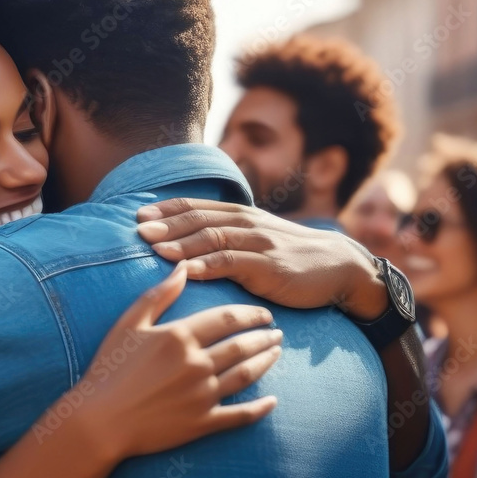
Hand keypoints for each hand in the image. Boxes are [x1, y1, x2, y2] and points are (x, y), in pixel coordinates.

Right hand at [77, 263, 280, 459]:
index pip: (227, 318)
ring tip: (276, 353)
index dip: (250, 314)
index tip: (264, 313)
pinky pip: (241, 415)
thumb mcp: (129, 324)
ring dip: (265, 362)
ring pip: (247, 375)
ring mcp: (203, 395)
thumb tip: (184, 266)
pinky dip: (260, 408)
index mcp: (181, 336)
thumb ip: (159, 295)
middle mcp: (198, 364)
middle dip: (264, 337)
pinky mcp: (202, 423)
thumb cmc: (110, 368)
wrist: (100, 420)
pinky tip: (273, 401)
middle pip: (242, 346)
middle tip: (277, 332)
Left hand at [135, 198, 388, 319]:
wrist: (339, 267)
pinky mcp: (269, 267)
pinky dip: (207, 266)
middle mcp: (247, 224)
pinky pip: (233, 264)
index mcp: (240, 216)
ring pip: (213, 238)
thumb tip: (187, 241)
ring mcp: (258, 244)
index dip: (167, 209)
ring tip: (154, 247)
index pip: (197, 206)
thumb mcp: (256, 239)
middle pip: (199, 219)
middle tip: (137, 228)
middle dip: (166, 223)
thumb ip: (226, 237)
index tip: (138, 213)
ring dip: (181, 242)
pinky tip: (186, 271)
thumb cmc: (290, 256)